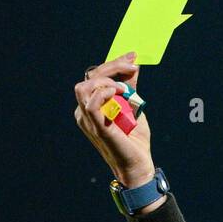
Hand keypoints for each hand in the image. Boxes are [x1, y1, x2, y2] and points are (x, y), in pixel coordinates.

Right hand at [74, 52, 154, 186]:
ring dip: (106, 80)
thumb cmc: (135, 140)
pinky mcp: (95, 128)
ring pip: (84, 87)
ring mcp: (87, 120)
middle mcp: (84, 112)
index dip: (113, 63)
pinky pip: (90, 103)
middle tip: (133, 66)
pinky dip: (104, 93)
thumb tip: (132, 65)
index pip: (95, 76)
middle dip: (113, 67)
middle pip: (90, 77)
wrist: (139, 164)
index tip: (132, 57)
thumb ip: (129, 87)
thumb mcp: (133, 106)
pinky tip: (120, 94)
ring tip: (124, 88)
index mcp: (90, 106)